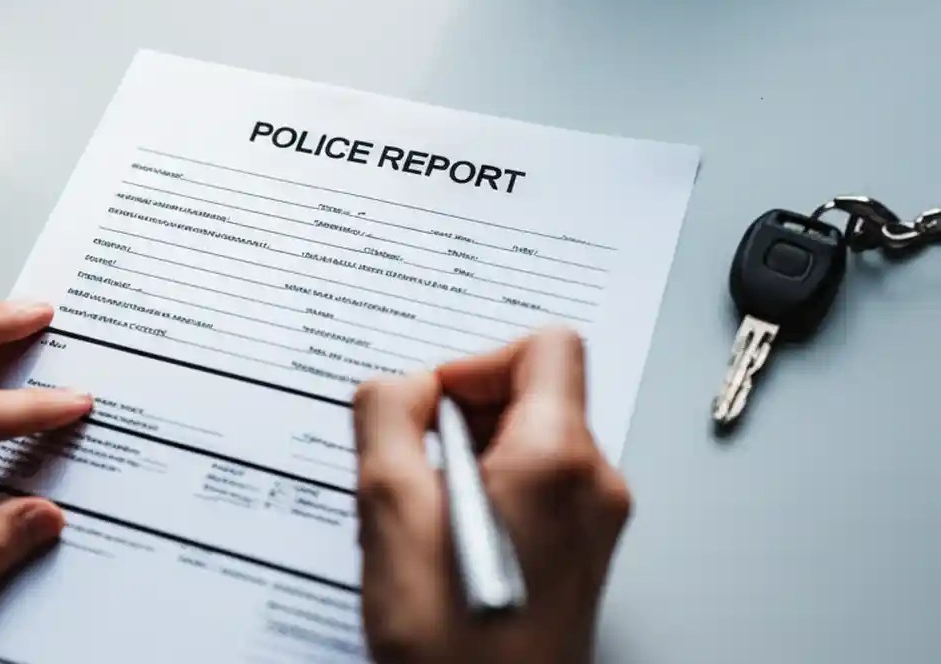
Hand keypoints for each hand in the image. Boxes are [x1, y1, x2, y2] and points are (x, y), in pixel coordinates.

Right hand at [352, 328, 631, 663]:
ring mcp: (594, 523)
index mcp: (557, 460)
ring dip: (473, 457)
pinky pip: (538, 487)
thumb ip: (385, 420)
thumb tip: (400, 385)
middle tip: (419, 467)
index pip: (544, 346)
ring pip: (533, 442)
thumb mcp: (389, 513)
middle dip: (466, 415)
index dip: (475, 362)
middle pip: (537, 392)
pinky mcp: (581, 553)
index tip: (432, 407)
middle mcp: (593, 485)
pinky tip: (451, 539)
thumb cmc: (452, 646)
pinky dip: (491, 492)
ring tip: (432, 515)